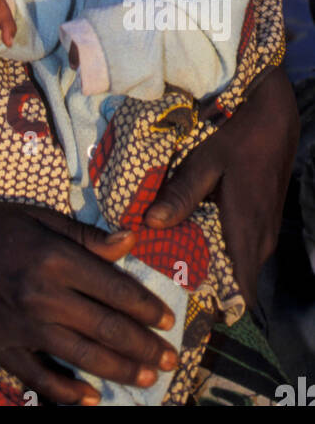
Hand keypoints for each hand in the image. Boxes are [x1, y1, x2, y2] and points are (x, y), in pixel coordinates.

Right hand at [0, 199, 178, 405]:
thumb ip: (85, 235)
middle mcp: (44, 295)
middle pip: (107, 328)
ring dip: (121, 370)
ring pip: (84, 356)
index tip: (167, 319)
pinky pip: (42, 377)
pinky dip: (70, 392)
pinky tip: (92, 397)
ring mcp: (22, 326)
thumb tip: (129, 241)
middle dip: (145, 345)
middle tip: (170, 358)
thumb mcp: (37, 216)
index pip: (115, 289)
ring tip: (147, 377)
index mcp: (56, 258)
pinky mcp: (1, 347)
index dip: (147, 307)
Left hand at [144, 67, 298, 305]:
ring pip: (239, 262)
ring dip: (212, 264)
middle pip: (235, 280)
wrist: (274, 115)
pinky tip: (193, 235)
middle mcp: (260, 239)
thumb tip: (150, 224)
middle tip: (165, 278)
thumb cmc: (239, 136)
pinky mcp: (264, 218)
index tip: (185, 309)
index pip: (241, 292)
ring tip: (172, 259)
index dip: (216, 307)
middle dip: (204, 285)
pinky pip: (243, 246)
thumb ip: (180, 194)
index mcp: (246, 231)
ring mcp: (266, 229)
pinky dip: (221, 247)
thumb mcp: (205, 161)